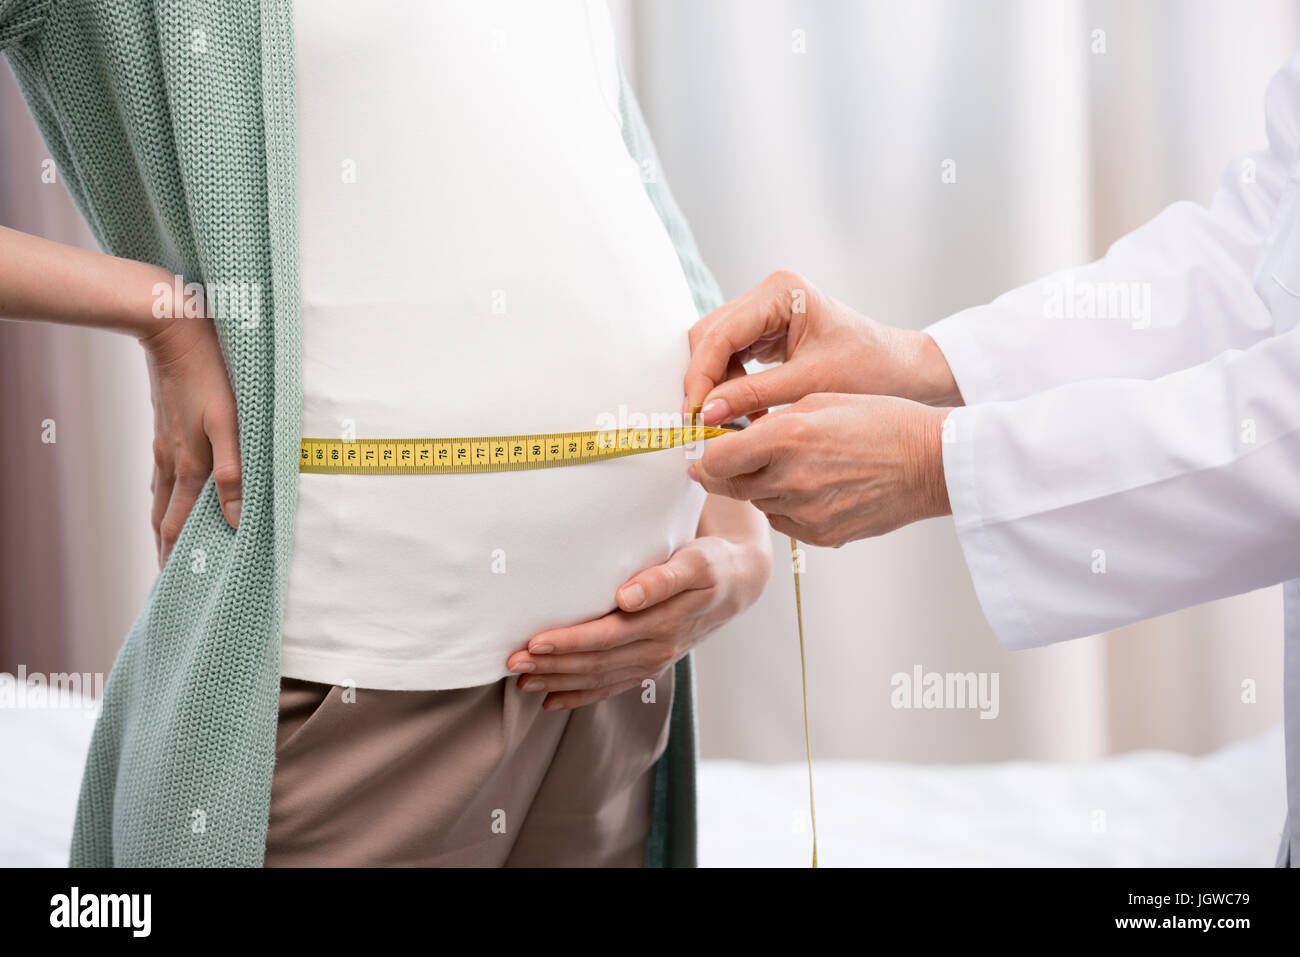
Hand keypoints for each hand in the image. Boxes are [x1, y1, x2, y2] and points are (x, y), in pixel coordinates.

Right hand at [140, 317, 241, 568]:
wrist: (173, 331)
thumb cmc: (210, 376)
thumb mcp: (230, 424)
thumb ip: (234, 472)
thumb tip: (237, 519)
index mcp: (189, 467)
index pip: (179, 526)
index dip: (177, 557)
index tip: (177, 585)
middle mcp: (171, 462)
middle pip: (165, 518)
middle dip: (168, 551)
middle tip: (170, 579)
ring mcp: (164, 445)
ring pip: (161, 497)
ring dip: (164, 526)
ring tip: (167, 548)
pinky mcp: (165, 428)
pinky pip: (162, 475)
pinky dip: (164, 497)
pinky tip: (167, 496)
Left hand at [506, 496, 771, 709]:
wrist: (738, 582)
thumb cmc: (710, 563)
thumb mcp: (695, 562)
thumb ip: (662, 578)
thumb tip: (627, 596)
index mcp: (665, 622)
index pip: (607, 637)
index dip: (570, 642)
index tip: (535, 642)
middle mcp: (658, 648)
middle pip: (596, 662)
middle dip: (552, 665)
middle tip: (512, 662)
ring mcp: (655, 660)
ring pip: (599, 678)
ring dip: (559, 682)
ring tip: (522, 681)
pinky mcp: (652, 664)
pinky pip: (612, 687)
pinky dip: (581, 696)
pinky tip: (553, 700)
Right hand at [683, 270, 961, 424]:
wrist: (905, 372)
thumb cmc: (872, 369)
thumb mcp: (810, 384)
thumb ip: (753, 396)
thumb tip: (706, 413)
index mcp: (781, 291)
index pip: (720, 333)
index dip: (702, 375)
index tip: (695, 414)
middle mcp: (768, 294)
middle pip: (710, 336)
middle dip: (704, 380)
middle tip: (701, 422)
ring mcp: (766, 312)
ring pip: (716, 348)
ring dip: (715, 385)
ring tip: (725, 422)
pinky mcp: (768, 332)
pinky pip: (733, 357)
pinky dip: (730, 386)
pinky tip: (741, 411)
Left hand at [689, 393, 951, 546]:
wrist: (931, 461)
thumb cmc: (880, 420)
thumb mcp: (819, 400)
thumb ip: (766, 420)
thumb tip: (724, 439)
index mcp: (788, 437)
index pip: (715, 460)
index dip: (707, 456)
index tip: (709, 450)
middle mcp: (791, 479)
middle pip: (730, 486)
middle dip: (730, 472)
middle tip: (746, 457)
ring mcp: (805, 513)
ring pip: (758, 503)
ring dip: (762, 486)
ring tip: (798, 465)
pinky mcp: (820, 536)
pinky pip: (784, 521)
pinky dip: (787, 506)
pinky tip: (815, 486)